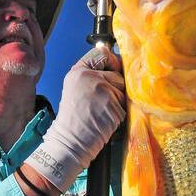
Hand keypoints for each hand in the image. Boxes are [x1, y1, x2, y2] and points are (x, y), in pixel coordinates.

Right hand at [24, 46, 125, 192]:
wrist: (70, 141)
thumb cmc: (73, 120)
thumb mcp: (75, 89)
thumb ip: (91, 76)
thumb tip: (115, 66)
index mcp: (78, 72)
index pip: (101, 54)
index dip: (111, 61)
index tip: (113, 69)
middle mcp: (90, 77)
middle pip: (117, 74)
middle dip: (116, 88)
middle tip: (102, 103)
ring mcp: (103, 90)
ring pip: (123, 91)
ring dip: (119, 102)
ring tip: (103, 113)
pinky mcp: (113, 105)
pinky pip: (125, 106)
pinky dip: (120, 114)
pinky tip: (107, 120)